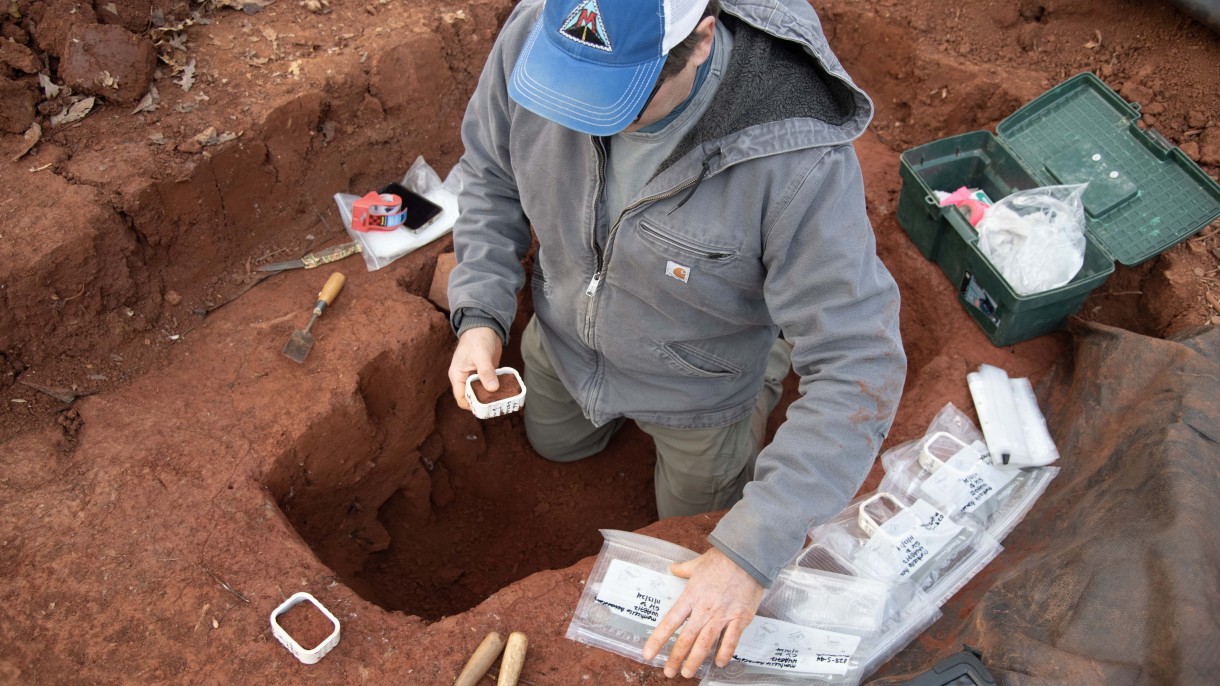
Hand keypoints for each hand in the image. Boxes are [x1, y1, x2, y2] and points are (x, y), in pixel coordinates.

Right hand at [448, 327, 502, 409]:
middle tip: (499, 406)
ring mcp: (476, 377)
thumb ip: (486, 371)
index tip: (486, 407)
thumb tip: (493, 389)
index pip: (461, 398)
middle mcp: (466, 379)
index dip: (472, 405)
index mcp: (458, 376)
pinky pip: (491, 386)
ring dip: (492, 397)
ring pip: (483, 393)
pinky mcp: (486, 374)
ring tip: (505, 400)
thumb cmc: (477, 338)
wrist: (484, 326)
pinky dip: (498, 389)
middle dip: (484, 403)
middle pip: (473, 398)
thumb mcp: (481, 355)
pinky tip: (508, 391)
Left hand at [642, 547, 763, 678]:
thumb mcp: (697, 564)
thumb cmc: (722, 559)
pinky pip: (731, 640)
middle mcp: (704, 609)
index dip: (658, 640)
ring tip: (687, 674)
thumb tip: (672, 568)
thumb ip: (683, 569)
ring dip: (695, 660)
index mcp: (691, 596)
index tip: (648, 654)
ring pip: (705, 643)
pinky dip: (724, 653)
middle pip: (686, 638)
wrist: (747, 556)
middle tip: (668, 672)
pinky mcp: (740, 618)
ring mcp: (722, 615)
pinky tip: (719, 663)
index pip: (670, 622)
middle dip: (676, 658)